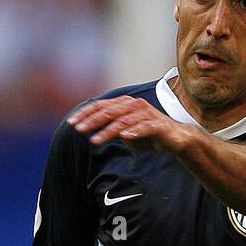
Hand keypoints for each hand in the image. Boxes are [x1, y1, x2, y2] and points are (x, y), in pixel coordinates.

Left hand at [68, 96, 189, 152]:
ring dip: (108, 131)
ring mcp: (146, 114)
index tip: (71, 123)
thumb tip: (95, 134)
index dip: (85, 114)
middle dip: (92, 121)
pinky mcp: (158, 124)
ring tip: (95, 140)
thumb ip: (112, 131)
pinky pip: (144, 127)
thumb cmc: (148, 135)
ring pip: (123, 121)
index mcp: (124, 105)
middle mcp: (134, 105)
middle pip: (109, 111)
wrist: (175, 138)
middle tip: (78, 130)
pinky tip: (124, 137)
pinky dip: (134, 131)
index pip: (101, 107)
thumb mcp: (126, 133)